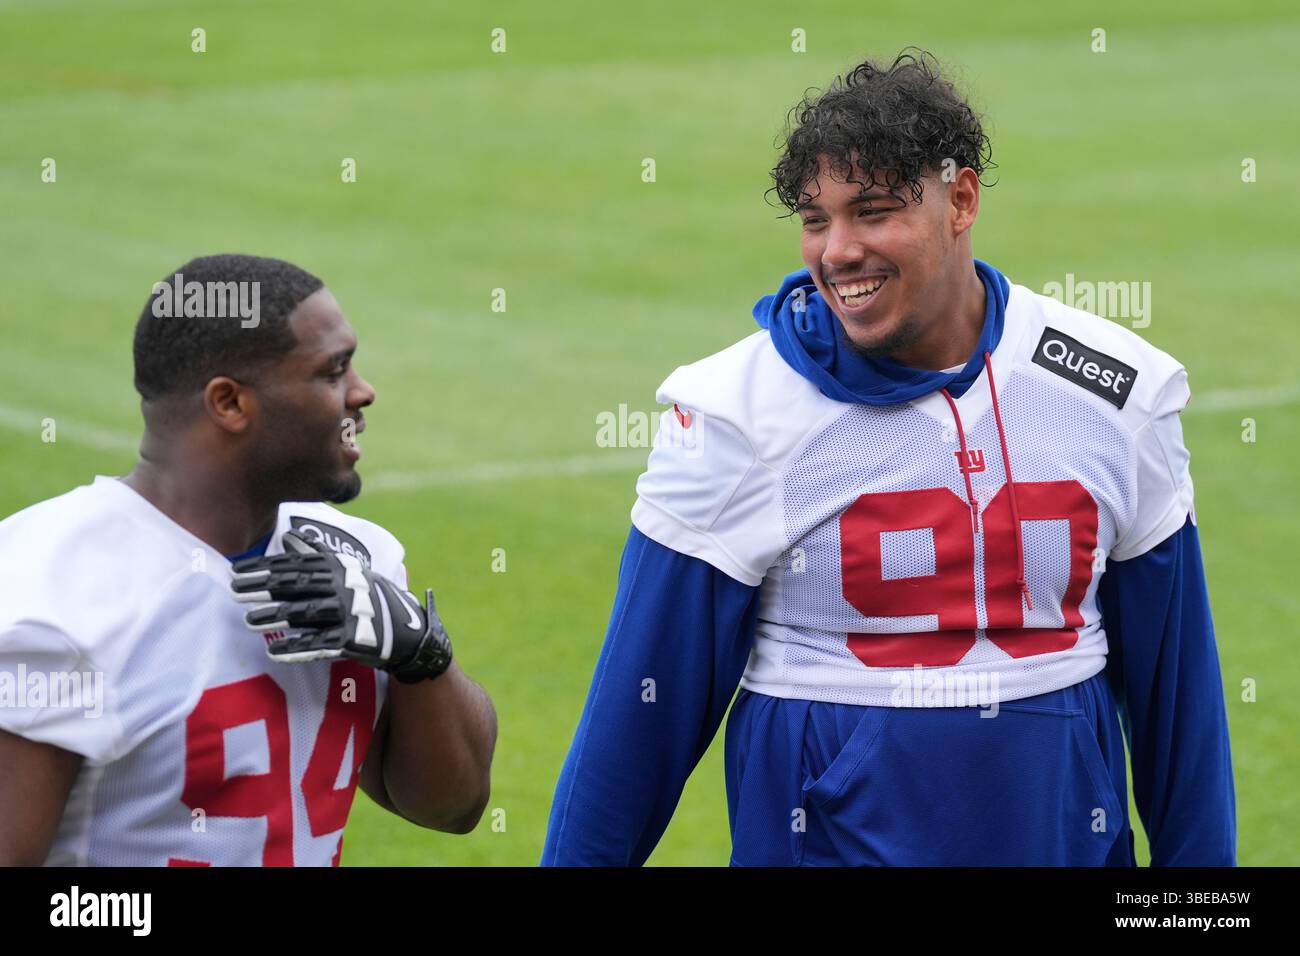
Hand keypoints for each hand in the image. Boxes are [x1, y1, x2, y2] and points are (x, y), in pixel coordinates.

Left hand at [229, 531, 452, 682]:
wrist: (407, 630)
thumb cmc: (369, 597)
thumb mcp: (348, 570)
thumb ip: (317, 556)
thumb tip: (288, 537)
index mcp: (340, 566)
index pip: (296, 564)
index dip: (264, 568)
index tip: (237, 571)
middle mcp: (344, 585)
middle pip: (297, 585)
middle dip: (263, 588)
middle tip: (234, 591)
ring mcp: (349, 612)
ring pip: (306, 612)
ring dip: (276, 616)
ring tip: (250, 621)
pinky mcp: (354, 639)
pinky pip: (321, 644)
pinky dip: (298, 649)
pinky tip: (275, 652)